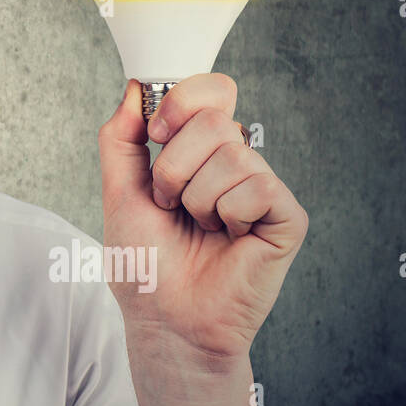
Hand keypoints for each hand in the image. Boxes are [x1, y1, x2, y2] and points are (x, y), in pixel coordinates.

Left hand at [98, 74, 308, 362]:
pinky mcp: (287, 217)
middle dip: (173, 167)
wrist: (164, 317)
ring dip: (196, 198)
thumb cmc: (144, 261)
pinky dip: (228, 214)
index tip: (156, 134)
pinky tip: (227, 238)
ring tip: (199, 227)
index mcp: (200, 151)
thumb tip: (134, 87)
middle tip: (170, 203)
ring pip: (233, 154)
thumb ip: (121, 136)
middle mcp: (236, 163)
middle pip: (214, 120)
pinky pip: (258, 186)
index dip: (180, 102)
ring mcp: (263, 189)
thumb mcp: (118, 189)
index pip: (211, 91)